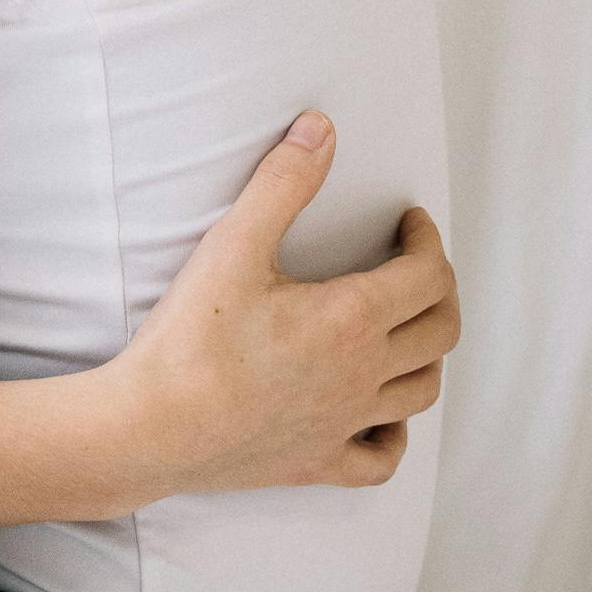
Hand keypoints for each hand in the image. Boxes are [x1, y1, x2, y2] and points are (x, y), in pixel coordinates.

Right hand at [116, 115, 459, 499]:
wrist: (150, 428)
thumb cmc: (189, 340)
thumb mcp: (233, 245)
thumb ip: (282, 183)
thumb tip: (321, 130)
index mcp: (353, 320)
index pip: (429, 275)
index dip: (427, 240)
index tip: (408, 222)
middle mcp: (364, 375)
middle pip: (441, 331)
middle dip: (439, 290)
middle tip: (414, 266)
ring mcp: (345, 424)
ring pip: (422, 391)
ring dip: (427, 353)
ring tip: (404, 328)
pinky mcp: (318, 462)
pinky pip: (383, 459)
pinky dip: (395, 434)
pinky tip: (382, 415)